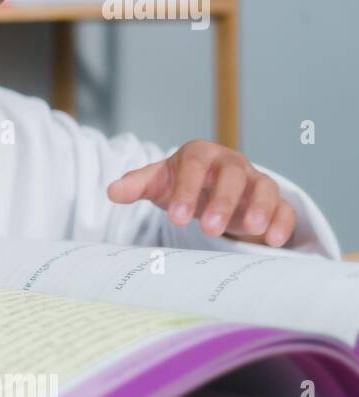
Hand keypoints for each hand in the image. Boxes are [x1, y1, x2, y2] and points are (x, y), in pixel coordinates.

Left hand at [106, 140, 296, 246]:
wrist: (209, 188)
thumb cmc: (181, 184)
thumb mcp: (158, 183)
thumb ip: (136, 185)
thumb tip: (111, 191)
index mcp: (200, 155)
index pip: (193, 166)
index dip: (185, 190)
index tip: (175, 218)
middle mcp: (231, 163)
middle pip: (232, 175)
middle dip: (222, 201)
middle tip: (208, 229)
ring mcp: (256, 180)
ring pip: (265, 187)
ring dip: (259, 207)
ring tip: (249, 229)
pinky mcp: (275, 200)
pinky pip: (284, 207)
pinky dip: (281, 221)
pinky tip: (274, 240)